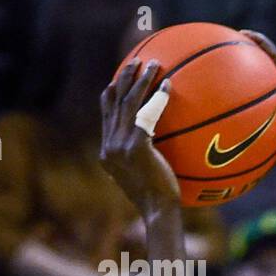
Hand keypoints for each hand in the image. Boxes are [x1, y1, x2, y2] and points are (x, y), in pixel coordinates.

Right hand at [99, 59, 179, 215]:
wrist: (158, 213)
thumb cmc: (159, 200)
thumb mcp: (145, 177)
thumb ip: (144, 158)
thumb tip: (158, 146)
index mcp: (108, 151)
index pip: (106, 114)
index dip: (113, 93)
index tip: (122, 77)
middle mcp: (109, 146)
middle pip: (114, 103)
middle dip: (125, 78)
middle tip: (137, 62)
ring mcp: (120, 146)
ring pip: (128, 104)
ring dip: (141, 81)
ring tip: (154, 65)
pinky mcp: (136, 148)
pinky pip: (147, 115)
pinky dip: (157, 98)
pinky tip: (169, 86)